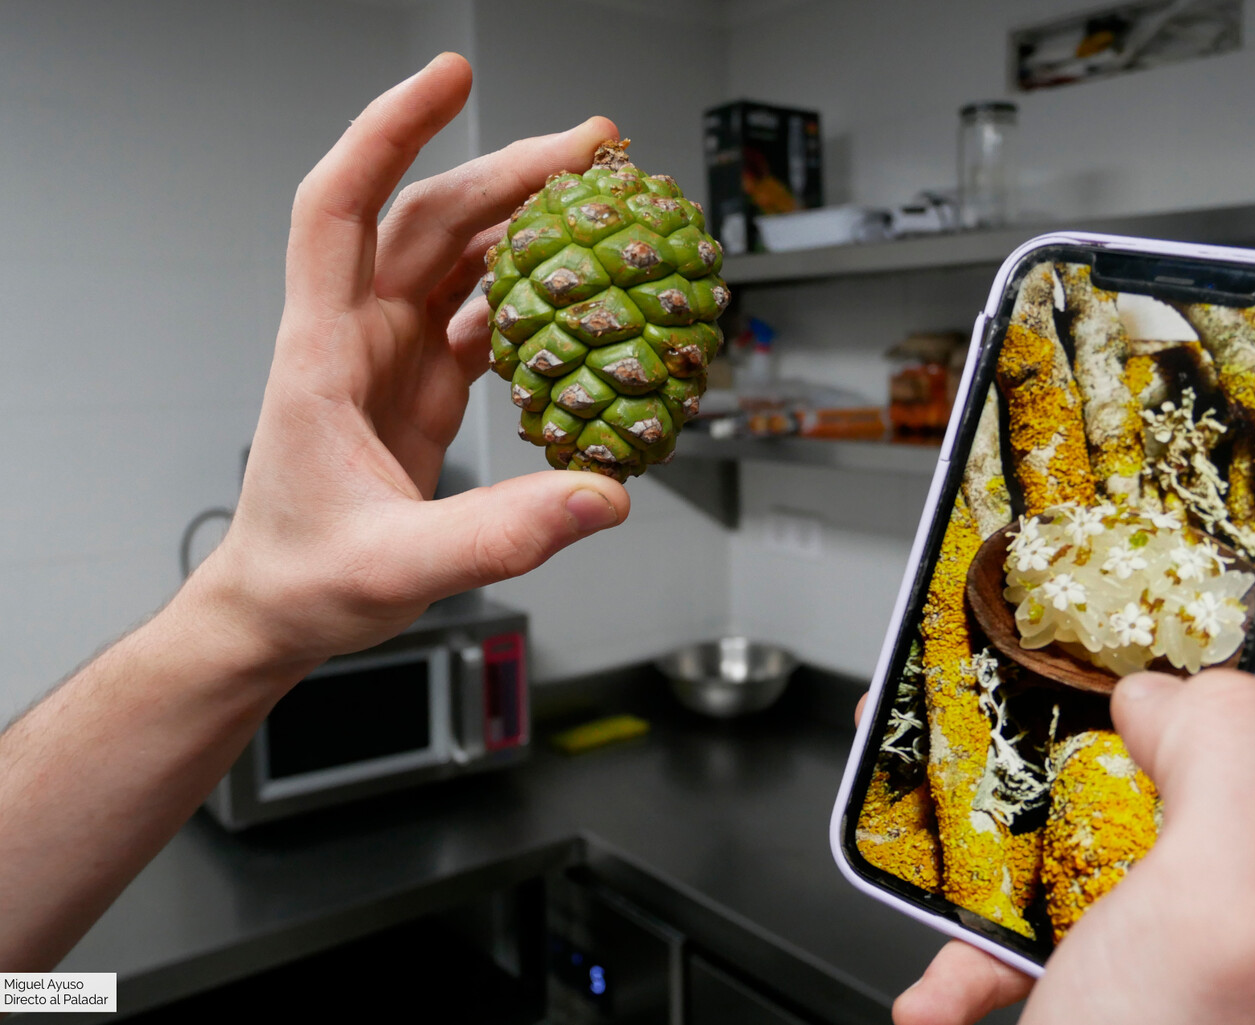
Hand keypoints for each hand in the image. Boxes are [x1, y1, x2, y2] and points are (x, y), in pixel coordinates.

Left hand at [0, 56, 633, 971]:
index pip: (343, 208)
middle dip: (510, 172)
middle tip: (592, 152)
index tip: (449, 81)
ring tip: (594, 207)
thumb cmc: (306, 580)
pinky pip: (475, 316)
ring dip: (522, 223)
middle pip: (429, 219)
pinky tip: (566, 298)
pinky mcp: (418, 388)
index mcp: (325, 355)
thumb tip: (598, 496)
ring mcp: (389, 359)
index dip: (389, 132)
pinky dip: (522, 295)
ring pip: (456, 259)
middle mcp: (355, 339)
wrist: (281, 608)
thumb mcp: (399, 566)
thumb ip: (500, 533)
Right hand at [859, 590, 1254, 1024]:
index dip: (1234, 592)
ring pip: (1107, 819)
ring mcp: (1214, 939)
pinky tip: (953, 983)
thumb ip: (1238, 748)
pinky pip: (1063, 924)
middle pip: (1192, 724)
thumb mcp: (1240, 909)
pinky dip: (991, 947)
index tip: (1139, 568)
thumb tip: (1171, 694)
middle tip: (1007, 689)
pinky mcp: (1146, 985)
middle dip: (1081, 708)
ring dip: (1008, 829)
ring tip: (939, 830)